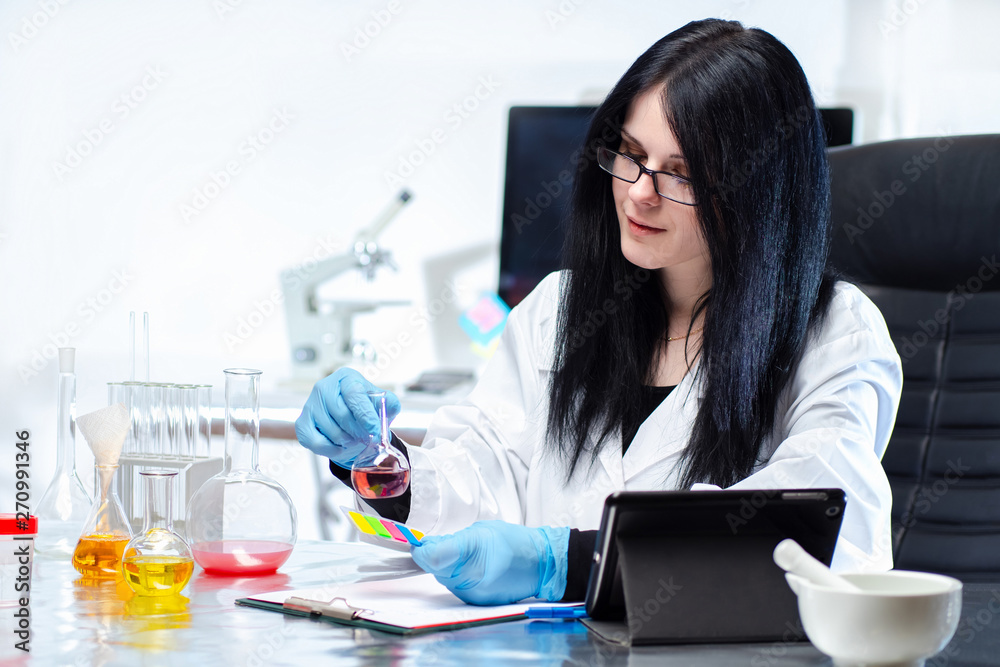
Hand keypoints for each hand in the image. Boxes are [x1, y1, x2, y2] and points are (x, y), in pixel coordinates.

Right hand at [295, 368, 400, 466]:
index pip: (354, 394)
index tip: (374, 429)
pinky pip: (316, 442)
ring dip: (347, 441)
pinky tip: (340, 446)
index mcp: (346, 378)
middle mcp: (324, 387)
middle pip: (341, 414)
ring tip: (354, 440)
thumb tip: (387, 406)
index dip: (365, 414)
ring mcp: (310, 405)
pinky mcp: (301, 423)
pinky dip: (331, 449)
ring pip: (331, 430)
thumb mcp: (382, 404)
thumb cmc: (366, 411)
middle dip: (358, 431)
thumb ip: (389, 403)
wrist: (351, 426)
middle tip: (367, 439)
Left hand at [411, 521, 569, 605]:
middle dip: (435, 557)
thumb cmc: (516, 543)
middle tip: (445, 544)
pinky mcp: (479, 602)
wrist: (543, 564)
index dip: (421, 550)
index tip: (417, 543)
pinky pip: (457, 587)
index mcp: (472, 557)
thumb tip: (429, 545)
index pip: (432, 558)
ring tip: (468, 555)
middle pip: (436, 570)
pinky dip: (458, 576)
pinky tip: (473, 567)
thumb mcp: (483, 530)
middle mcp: (471, 580)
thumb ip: (454, 539)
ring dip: (447, 567)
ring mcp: (475, 594)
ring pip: (445, 579)